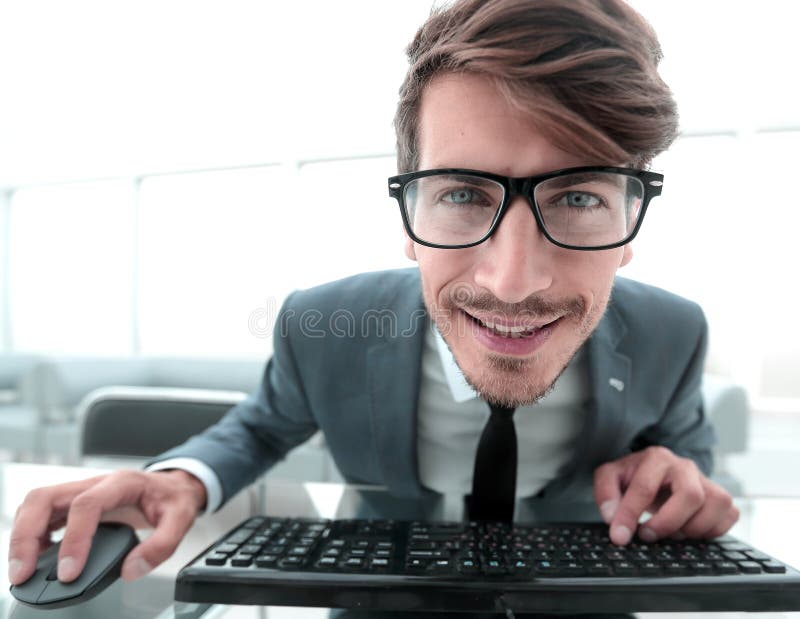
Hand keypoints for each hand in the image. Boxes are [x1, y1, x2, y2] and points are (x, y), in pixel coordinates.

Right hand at [8, 469, 206, 584]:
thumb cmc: (173, 499)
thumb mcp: (182, 519)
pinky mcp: (74, 503)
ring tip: (22, 568)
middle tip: (23, 572)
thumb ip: (161, 546)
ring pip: (37, 504)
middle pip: (46, 498)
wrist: (173, 486)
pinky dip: (32, 534)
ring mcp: (81, 491)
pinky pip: (43, 513)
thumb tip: (131, 570)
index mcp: (121, 483)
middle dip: (27, 535)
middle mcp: (95, 483)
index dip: (73, 538)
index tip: (68, 572)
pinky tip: (35, 556)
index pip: (86, 505)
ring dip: (23, 535)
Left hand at [593, 446, 738, 544]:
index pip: (645, 487)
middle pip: (691, 496)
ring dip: (693, 528)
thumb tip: (613, 518)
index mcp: (656, 458)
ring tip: (671, 533)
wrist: (656, 474)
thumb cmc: (634, 476)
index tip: (620, 536)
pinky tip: (690, 531)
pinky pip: (730, 516)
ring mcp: (707, 481)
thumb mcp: (611, 477)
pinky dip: (712, 530)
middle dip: (668, 523)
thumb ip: (606, 493)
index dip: (630, 514)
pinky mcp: (722, 497)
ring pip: (716, 506)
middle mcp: (686, 467)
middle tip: (647, 535)